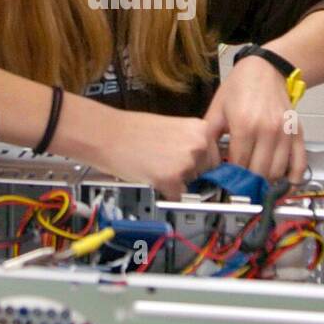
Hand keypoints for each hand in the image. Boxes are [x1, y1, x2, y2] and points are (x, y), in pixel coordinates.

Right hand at [93, 110, 221, 199]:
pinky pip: (176, 195)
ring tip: (156, 166)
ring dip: (178, 182)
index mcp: (200, 129)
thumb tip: (203, 160)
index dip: (201, 162)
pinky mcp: (171, 180)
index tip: (195, 166)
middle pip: (206, 172)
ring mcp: (186, 163)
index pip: (215, 155)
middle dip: (191, 173)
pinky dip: (166, 192)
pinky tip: (152, 177)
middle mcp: (198, 145)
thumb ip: (191, 142)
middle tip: (168, 165)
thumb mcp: (174, 128)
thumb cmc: (133, 130)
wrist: (107, 134)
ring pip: (191, 184)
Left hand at [204, 54, 305, 183]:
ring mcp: (284, 132)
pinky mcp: (297, 132)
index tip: (226, 180)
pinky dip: (293, 178)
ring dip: (266, 181)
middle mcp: (267, 130)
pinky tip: (284, 184)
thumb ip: (209, 136)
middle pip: (258, 172)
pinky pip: (299, 163)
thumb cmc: (240, 87)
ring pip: (277, 172)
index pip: (238, 164)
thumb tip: (204, 161)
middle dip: (248, 182)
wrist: (265, 69)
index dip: (231, 176)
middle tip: (241, 184)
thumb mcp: (216, 109)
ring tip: (257, 182)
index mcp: (244, 124)